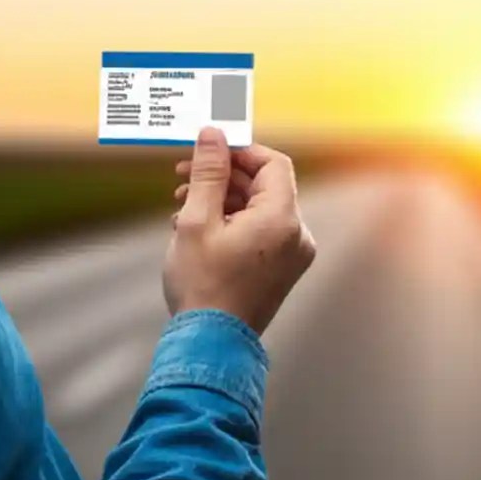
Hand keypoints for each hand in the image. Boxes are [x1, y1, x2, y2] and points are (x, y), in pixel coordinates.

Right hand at [165, 128, 316, 334]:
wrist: (210, 345)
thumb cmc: (202, 286)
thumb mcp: (197, 221)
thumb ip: (208, 173)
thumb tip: (213, 134)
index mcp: (282, 220)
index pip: (273, 164)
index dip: (240, 150)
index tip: (208, 149)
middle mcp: (297, 236)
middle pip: (265, 185)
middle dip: (223, 176)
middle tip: (184, 174)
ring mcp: (292, 255)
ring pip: (259, 208)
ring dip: (222, 199)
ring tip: (182, 206)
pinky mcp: (281, 270)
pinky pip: (260, 231)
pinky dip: (232, 222)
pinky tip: (197, 228)